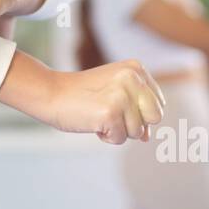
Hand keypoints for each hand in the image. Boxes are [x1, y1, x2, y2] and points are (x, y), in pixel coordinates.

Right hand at [46, 60, 165, 144]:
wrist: (51, 94)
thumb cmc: (81, 95)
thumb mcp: (114, 93)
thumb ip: (137, 110)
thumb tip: (148, 137)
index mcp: (136, 68)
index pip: (158, 104)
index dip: (140, 113)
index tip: (117, 105)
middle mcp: (132, 77)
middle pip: (155, 117)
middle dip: (135, 123)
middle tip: (110, 111)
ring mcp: (122, 94)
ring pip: (138, 132)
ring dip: (118, 130)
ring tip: (98, 114)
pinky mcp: (110, 112)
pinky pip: (120, 139)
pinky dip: (106, 136)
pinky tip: (92, 122)